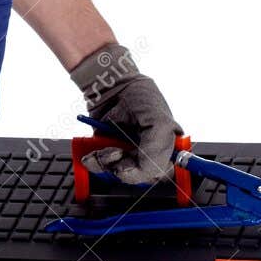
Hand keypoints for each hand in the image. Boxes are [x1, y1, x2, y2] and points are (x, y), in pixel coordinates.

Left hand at [69, 39, 180, 185]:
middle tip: (118, 153)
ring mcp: (126, 153)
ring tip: (106, 149)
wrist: (109, 84)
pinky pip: (100, 167)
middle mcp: (147, 152)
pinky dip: (94, 162)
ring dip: (107, 164)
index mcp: (166, 147)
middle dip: (125, 168)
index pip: (162, 172)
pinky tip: (93, 154)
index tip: (136, 167)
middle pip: (138, 176)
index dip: (147, 173)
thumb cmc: (140, 95)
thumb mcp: (159, 122)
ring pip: (117, 174)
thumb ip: (158, 149)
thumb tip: (146, 171)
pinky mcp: (107, 151)